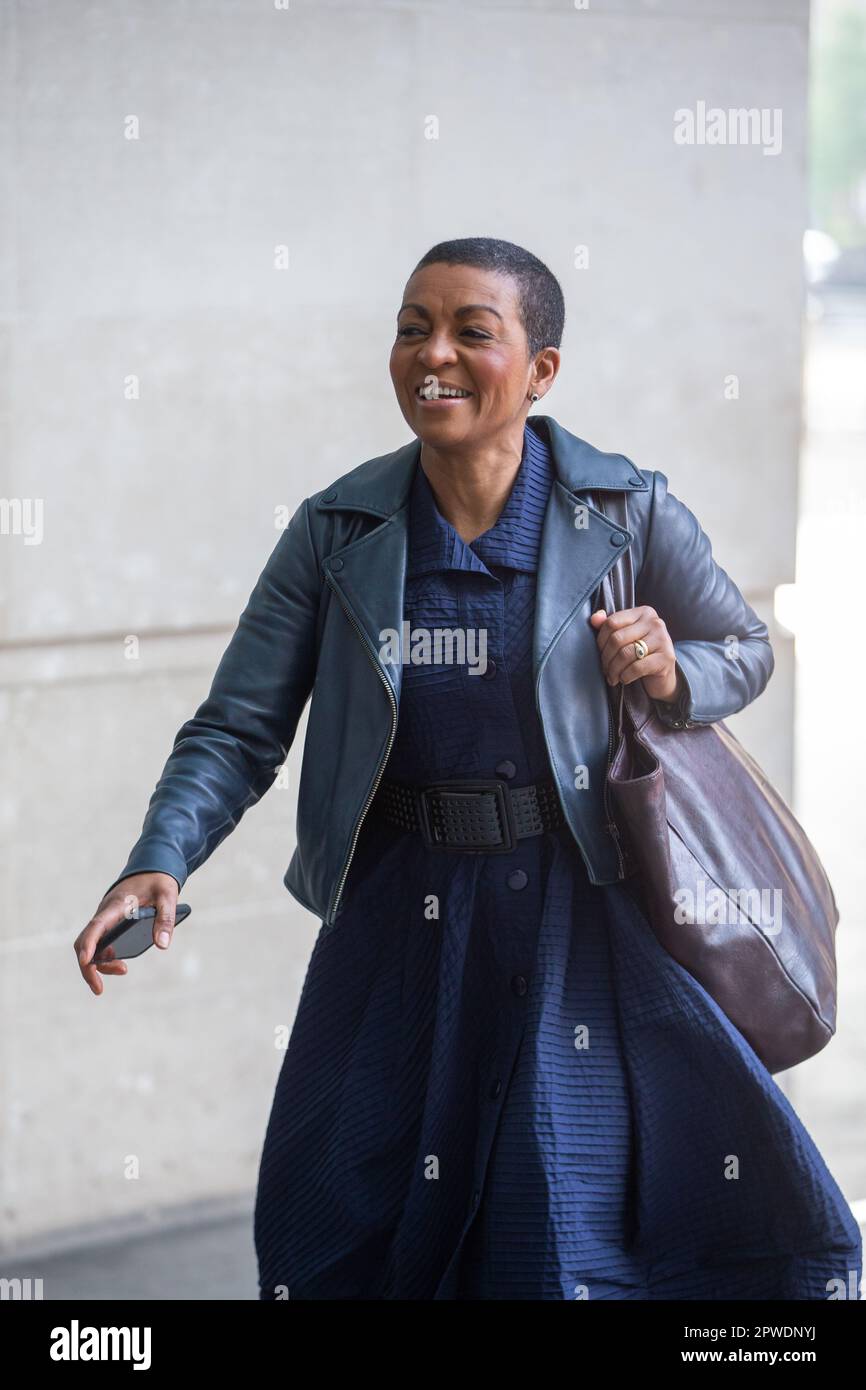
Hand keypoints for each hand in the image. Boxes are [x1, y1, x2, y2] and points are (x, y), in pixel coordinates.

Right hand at [74, 872, 179, 996]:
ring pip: (91, 945)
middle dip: (88, 967)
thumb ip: (165, 919)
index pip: (96, 927)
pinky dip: (104, 956)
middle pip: (85, 943)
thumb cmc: (158, 880)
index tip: (86, 963)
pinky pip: (99, 942)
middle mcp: (105, 913)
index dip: (88, 946)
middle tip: (99, 989)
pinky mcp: (109, 922)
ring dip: (99, 963)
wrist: (152, 866)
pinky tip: (119, 962)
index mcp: (117, 905)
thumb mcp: (168, 896)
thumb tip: (163, 945)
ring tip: (123, 970)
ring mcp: (105, 918)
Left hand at [589, 605, 681, 702]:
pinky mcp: (666, 658)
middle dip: (606, 657)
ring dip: (614, 669)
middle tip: (605, 669)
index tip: (600, 653)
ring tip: (612, 677)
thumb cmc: (640, 655)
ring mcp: (663, 639)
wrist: (662, 677)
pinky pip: (637, 667)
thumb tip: (594, 618)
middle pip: (617, 638)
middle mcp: (655, 622)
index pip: (612, 622)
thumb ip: (608, 625)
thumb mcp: (625, 637)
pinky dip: (625, 676)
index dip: (600, 640)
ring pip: (625, 654)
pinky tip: (624, 679)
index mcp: (643, 613)